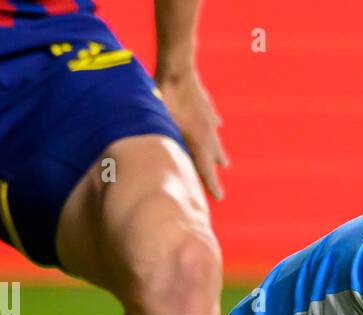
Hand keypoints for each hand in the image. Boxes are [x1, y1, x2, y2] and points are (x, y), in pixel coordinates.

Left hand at [156, 70, 228, 199]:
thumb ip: (154, 143)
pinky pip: (211, 121)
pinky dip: (212, 127)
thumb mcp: (156, 123)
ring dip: (217, 153)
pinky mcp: (206, 106)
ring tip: (224, 163)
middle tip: (218, 193)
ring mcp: (208, 119)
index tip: (218, 198)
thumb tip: (139, 162)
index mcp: (197, 141)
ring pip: (215, 142)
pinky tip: (214, 125)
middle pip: (213, 159)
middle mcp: (207, 133)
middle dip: (214, 175)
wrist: (177, 67)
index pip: (206, 170)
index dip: (212, 185)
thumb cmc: (163, 96)